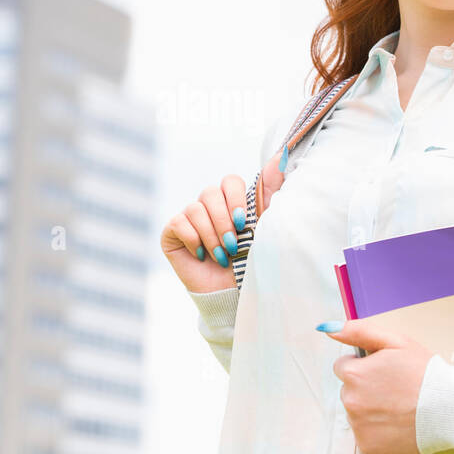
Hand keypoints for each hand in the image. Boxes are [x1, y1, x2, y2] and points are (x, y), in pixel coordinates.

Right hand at [159, 146, 289, 293]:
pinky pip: (178, 222)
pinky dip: (193, 239)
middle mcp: (209, 205)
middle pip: (209, 193)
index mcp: (231, 201)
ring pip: (195, 209)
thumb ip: (272, 191)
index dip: (235, 199)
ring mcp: (189, 217)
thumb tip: (281, 158)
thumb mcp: (266, 224)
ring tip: (222, 257)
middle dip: (223, 222)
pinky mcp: (172, 232)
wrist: (232, 295)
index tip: (243, 222)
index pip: (229, 181)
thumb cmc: (251, 261)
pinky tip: (202, 256)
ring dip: (211, 236)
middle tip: (234, 245)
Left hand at [322, 318, 435, 453]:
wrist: (450, 409)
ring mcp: (358, 426)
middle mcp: (350, 401)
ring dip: (370, 409)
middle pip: (349, 391)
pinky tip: (396, 423)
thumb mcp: (395, 341)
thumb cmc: (424, 372)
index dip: (364, 367)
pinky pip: (365, 434)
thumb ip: (358, 331)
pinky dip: (377, 430)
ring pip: (356, 413)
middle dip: (366, 388)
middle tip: (394, 389)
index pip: (343, 367)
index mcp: (353, 374)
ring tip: (398, 406)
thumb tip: (327, 328)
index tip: (384, 371)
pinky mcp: (368, 446)